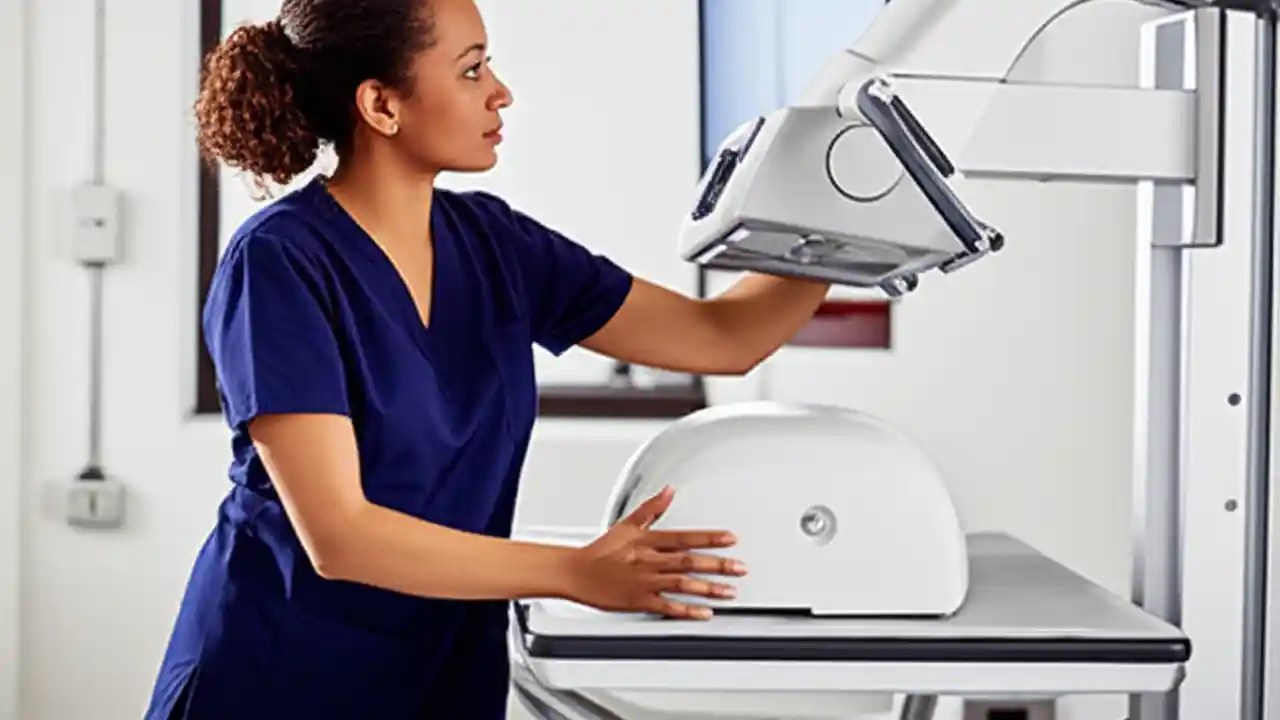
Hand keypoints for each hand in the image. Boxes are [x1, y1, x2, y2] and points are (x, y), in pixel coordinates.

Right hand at [564, 486, 745, 619]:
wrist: (576, 572)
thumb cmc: (601, 550)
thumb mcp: (627, 523)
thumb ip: (652, 508)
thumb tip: (670, 490)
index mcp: (647, 541)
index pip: (684, 537)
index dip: (708, 538)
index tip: (730, 539)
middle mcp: (648, 561)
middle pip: (688, 561)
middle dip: (717, 564)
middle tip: (740, 567)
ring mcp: (644, 582)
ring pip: (681, 584)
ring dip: (708, 588)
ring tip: (729, 591)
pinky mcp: (639, 601)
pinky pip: (666, 606)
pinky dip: (686, 610)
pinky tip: (704, 613)